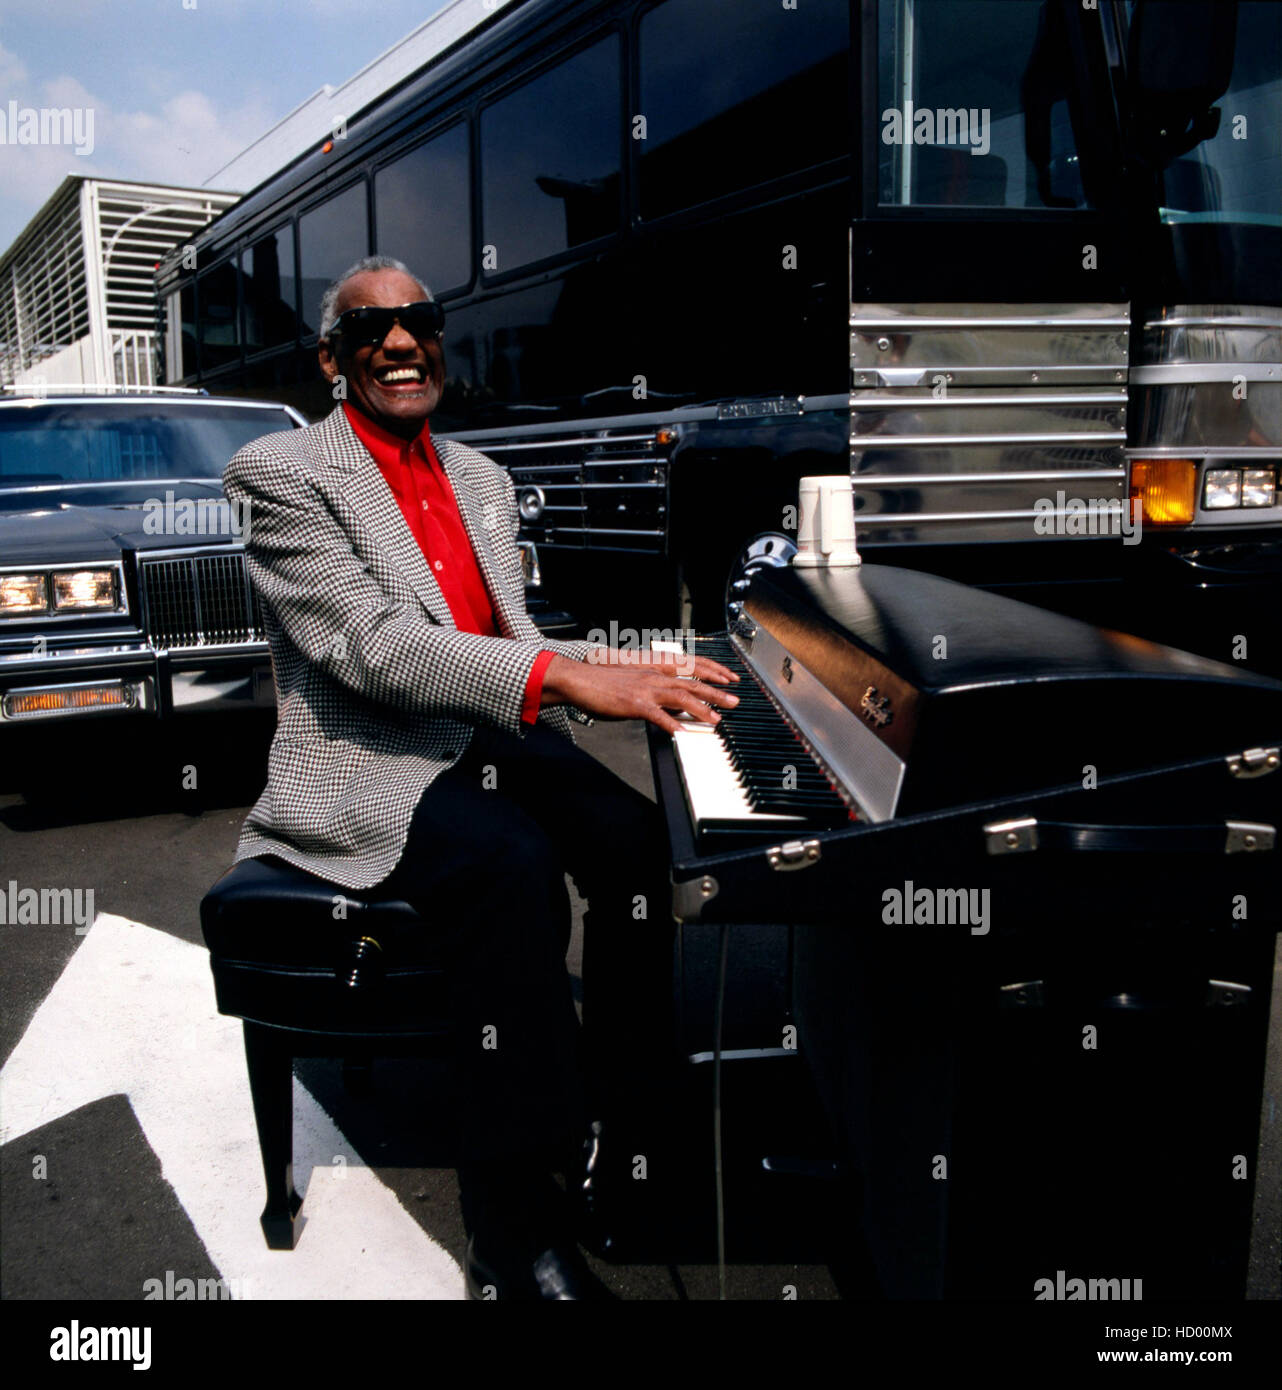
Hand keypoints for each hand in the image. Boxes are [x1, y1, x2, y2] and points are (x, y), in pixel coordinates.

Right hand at [541, 650, 739, 734]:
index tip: (728, 681)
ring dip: (701, 709)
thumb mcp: (635, 686)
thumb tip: (674, 710)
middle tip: (735, 701)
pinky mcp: (634, 703)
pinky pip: (657, 715)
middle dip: (716, 693)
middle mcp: (654, 677)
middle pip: (692, 684)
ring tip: (717, 719)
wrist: (580, 679)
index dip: (712, 674)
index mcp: (654, 671)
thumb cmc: (603, 684)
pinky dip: (670, 723)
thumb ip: (656, 696)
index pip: (690, 670)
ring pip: (680, 697)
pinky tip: (681, 733)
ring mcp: (645, 689)